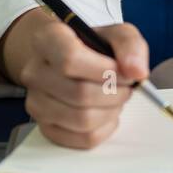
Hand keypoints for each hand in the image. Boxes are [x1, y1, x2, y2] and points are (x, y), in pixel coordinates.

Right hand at [0, 11, 150, 148]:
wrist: (69, 62)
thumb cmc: (93, 48)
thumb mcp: (115, 34)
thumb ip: (130, 46)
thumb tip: (137, 72)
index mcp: (48, 40)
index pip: (69, 59)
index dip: (103, 70)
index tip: (121, 71)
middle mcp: (35, 72)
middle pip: (80, 93)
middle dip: (114, 92)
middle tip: (125, 85)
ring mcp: (36, 102)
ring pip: (83, 120)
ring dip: (111, 111)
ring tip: (115, 97)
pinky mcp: (46, 128)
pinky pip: (84, 139)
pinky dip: (105, 128)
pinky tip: (106, 112)